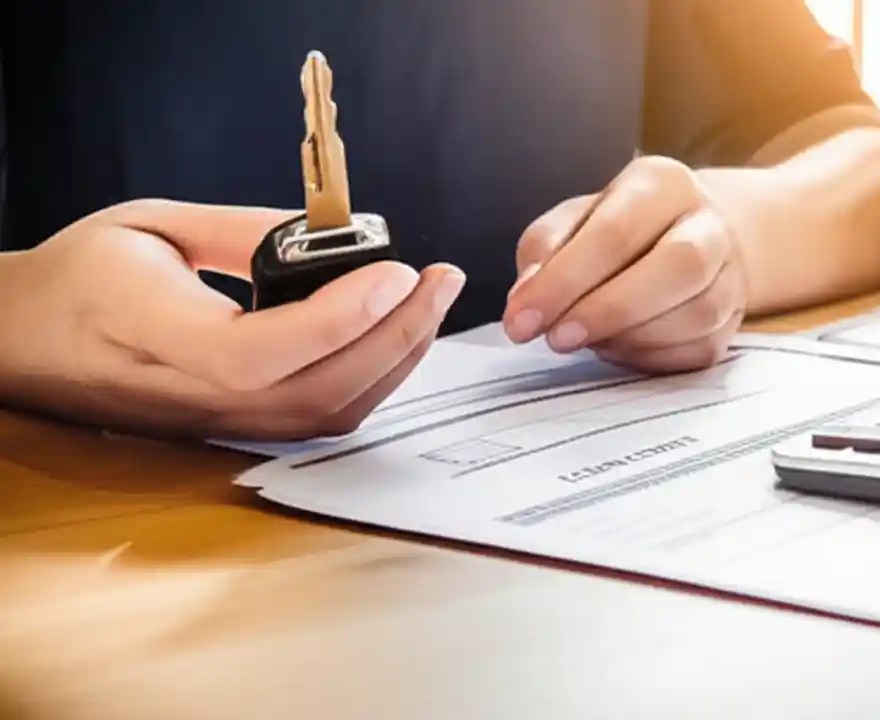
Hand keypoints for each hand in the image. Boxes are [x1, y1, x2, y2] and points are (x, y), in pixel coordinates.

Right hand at [0, 199, 464, 439]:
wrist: (26, 344)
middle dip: (396, 333)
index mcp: (142, 326)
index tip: (396, 272)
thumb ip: (241, 230)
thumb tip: (335, 239)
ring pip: (328, 413)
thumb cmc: (81, 276)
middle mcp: (184, 393)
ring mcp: (212, 424)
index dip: (335, 320)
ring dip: (397, 356)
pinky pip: (322, 418)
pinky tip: (397, 333)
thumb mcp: (148, 224)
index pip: (253, 352)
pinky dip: (375, 377)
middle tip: (442, 277)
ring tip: (432, 299)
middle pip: (313, 391)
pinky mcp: (236, 432)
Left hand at [503, 156, 747, 371]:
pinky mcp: (734, 320)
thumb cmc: (622, 227)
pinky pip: (701, 349)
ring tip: (589, 341)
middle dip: (608, 310)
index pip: (615, 232)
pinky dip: (652, 358)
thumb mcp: (576, 218)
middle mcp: (708, 223)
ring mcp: (731, 273)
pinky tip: (619, 349)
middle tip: (558, 340)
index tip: (520, 321)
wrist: (695, 235)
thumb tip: (526, 299)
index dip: (563, 282)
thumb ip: (545, 250)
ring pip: (697, 314)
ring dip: (632, 338)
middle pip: (677, 267)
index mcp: (663, 183)